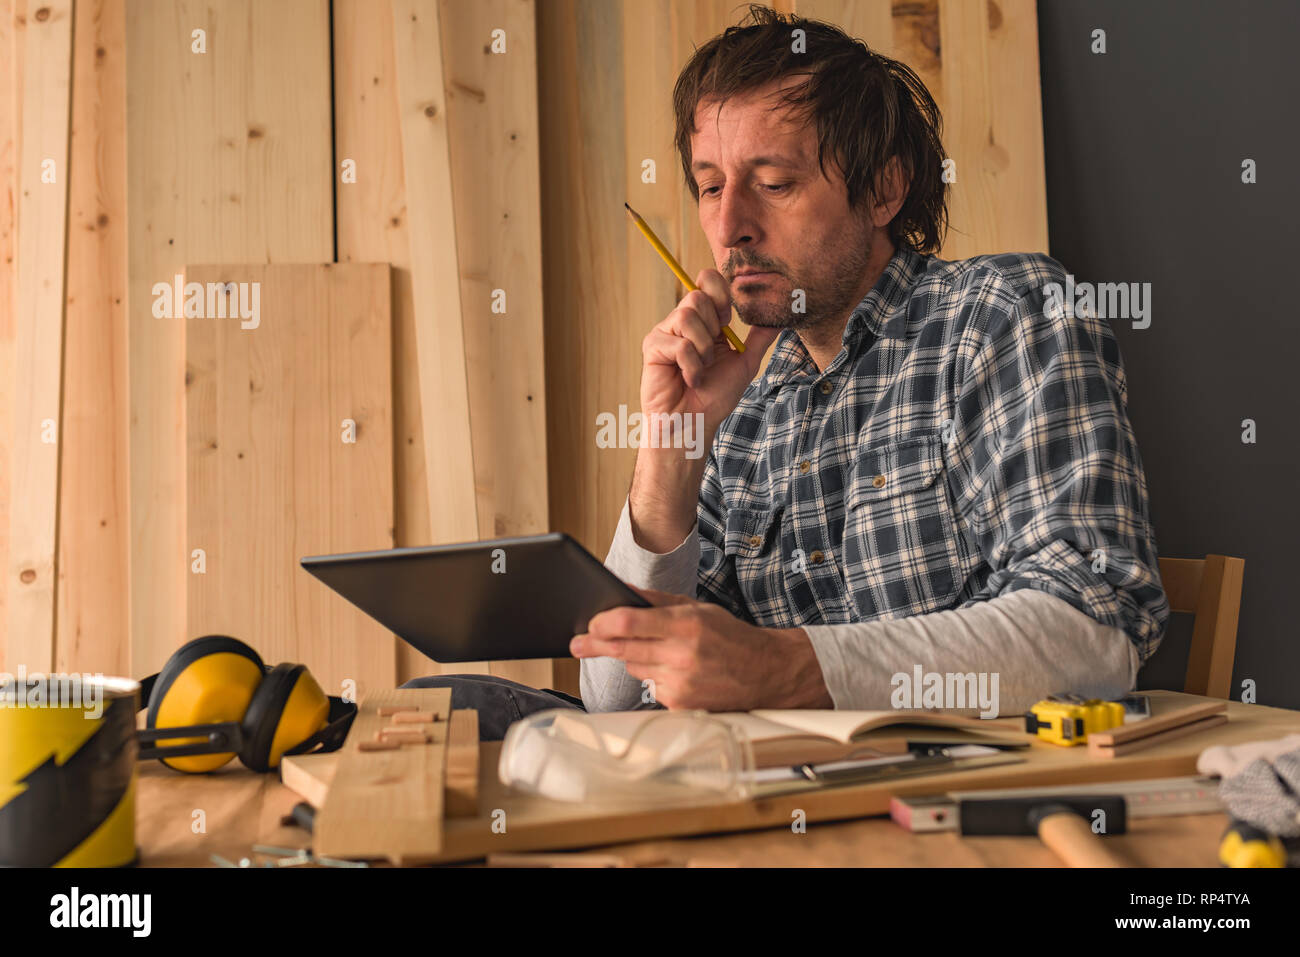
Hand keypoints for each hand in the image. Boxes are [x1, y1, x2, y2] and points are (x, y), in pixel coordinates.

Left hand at [570, 587, 832, 710]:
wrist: (766, 673)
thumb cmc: (730, 636)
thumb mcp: (697, 608)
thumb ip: (655, 600)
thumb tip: (619, 589)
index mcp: (686, 626)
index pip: (629, 622)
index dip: (602, 623)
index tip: (588, 624)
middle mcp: (682, 656)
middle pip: (623, 650)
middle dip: (599, 644)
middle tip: (579, 643)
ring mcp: (681, 685)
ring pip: (635, 669)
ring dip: (636, 660)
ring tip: (661, 652)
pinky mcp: (681, 706)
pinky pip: (651, 688)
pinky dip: (655, 679)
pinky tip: (678, 673)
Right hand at [640, 268, 779, 440]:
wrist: (692, 424)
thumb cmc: (714, 397)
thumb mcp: (744, 363)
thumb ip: (759, 339)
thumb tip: (780, 318)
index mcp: (704, 320)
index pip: (708, 281)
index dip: (721, 295)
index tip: (726, 323)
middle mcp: (682, 322)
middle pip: (697, 296)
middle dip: (712, 328)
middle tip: (710, 355)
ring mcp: (665, 333)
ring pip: (687, 316)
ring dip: (702, 349)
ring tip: (701, 369)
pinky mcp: (653, 347)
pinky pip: (679, 344)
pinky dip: (692, 366)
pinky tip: (690, 380)